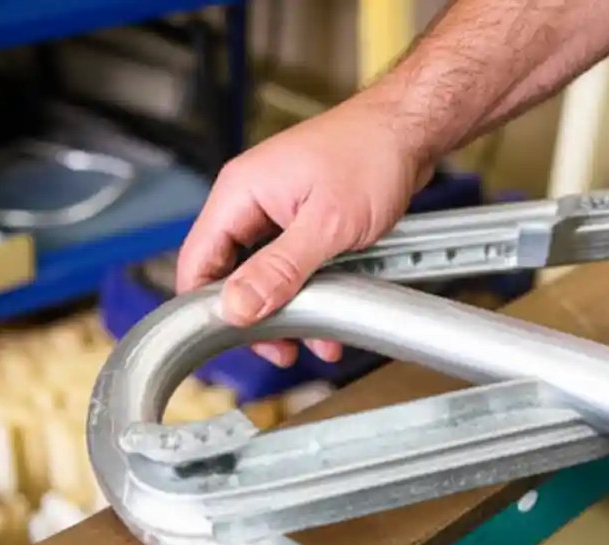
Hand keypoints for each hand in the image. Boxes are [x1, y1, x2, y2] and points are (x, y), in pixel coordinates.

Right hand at [175, 92, 434, 366]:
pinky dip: (310, 293)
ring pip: (263, 274)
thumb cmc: (371, 156)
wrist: (410, 131)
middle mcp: (250, 201)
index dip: (206, 306)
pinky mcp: (301, 219)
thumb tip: (236, 308)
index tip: (227, 340)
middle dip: (253, 316)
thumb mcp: (326, 225)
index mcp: (239, 193)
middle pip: (229, 274)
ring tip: (310, 340)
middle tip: (279, 348)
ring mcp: (275, 210)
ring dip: (286, 310)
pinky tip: (333, 316)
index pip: (197, 260)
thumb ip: (278, 269)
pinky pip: (292, 266)